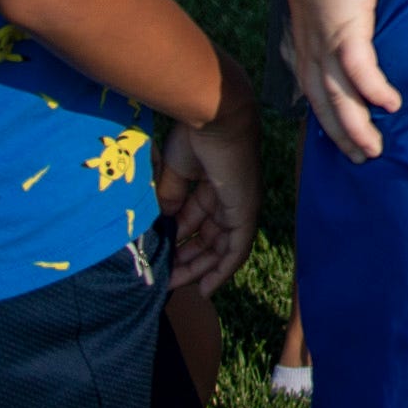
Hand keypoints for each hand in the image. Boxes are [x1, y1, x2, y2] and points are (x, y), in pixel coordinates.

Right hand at [157, 95, 258, 294]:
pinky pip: (237, 249)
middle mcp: (231, 198)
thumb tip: (162, 226)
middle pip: (210, 238)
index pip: (198, 222)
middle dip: (187, 260)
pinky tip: (205, 288)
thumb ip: (171, 199)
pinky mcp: (247, 212)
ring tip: (174, 285)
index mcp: (214, 186)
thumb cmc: (195, 137)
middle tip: (163, 278)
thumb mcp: (176, 174)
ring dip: (199, 269)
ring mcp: (241, 206)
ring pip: (222, 248)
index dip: (179, 241)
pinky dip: (223, 271)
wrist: (216, 118)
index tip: (160, 258)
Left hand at [287, 0, 401, 162]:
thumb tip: (361, 5)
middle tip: (363, 158)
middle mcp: (316, 51)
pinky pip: (361, 68)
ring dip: (355, 128)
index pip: (318, 90)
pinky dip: (372, 89)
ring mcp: (331, 43)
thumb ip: (344, 5)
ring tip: (374, 150)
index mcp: (310, 43)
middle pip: (327, 104)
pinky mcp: (348, 29)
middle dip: (343, 136)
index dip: (330, 118)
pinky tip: (391, 105)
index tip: (344, 138)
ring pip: (341, 97)